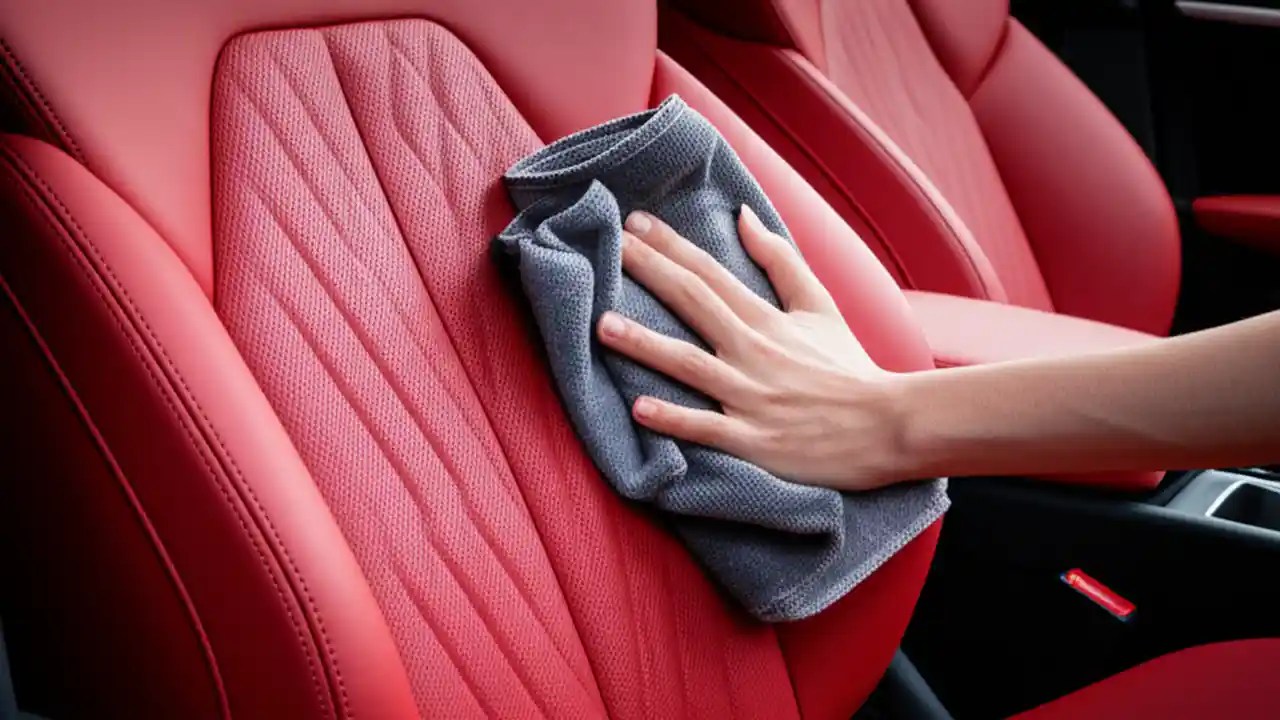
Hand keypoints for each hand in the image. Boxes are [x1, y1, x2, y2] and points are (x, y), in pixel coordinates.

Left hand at [597, 206, 906, 490]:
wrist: (887, 427)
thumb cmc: (848, 368)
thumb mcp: (819, 306)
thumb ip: (780, 261)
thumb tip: (743, 214)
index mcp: (766, 320)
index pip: (710, 273)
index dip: (670, 246)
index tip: (633, 222)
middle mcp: (753, 352)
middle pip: (693, 304)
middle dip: (649, 272)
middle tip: (608, 246)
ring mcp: (750, 398)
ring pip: (689, 365)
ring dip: (645, 344)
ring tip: (602, 326)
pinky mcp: (753, 441)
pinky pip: (706, 429)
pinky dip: (674, 419)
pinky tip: (638, 408)